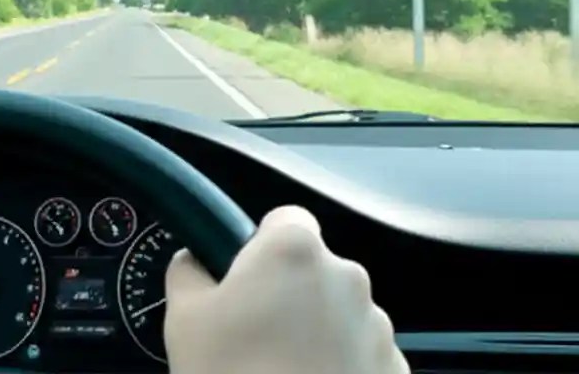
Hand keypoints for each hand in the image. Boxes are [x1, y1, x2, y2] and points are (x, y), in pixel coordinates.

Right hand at [165, 205, 407, 373]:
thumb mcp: (183, 319)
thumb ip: (189, 270)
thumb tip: (195, 261)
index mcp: (294, 250)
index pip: (282, 220)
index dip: (259, 249)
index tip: (243, 285)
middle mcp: (346, 277)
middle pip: (313, 271)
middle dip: (289, 295)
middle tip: (253, 336)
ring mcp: (378, 326)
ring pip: (339, 314)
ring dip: (316, 333)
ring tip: (280, 370)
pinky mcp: (395, 368)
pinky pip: (361, 354)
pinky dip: (340, 367)